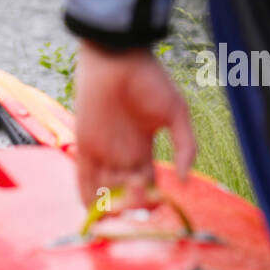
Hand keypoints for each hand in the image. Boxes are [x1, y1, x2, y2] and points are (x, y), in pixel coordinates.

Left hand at [74, 41, 195, 210]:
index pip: (148, 184)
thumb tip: (186, 181)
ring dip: (113, 204)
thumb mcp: (176, 114)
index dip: (153, 198)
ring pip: (106, 190)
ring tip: (122, 206)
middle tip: (140, 199)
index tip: (160, 201)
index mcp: (144, 147)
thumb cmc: (149, 80)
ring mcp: (103, 150)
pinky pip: (82, 178)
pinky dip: (87, 197)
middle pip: (127, 192)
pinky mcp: (84, 145)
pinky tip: (95, 211)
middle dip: (135, 204)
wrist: (117, 58)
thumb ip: (186, 146)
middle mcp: (123, 153)